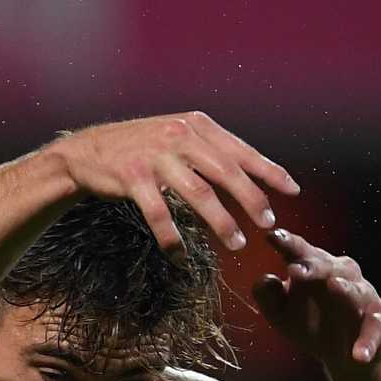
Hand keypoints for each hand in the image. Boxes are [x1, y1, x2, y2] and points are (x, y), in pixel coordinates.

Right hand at [48, 112, 299, 253]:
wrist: (87, 151)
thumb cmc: (140, 148)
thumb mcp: (177, 135)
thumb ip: (209, 150)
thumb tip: (250, 174)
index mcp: (196, 125)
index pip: (241, 150)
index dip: (269, 171)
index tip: (293, 191)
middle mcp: (178, 135)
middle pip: (225, 171)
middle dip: (251, 199)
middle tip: (268, 224)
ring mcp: (155, 156)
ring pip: (198, 193)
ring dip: (221, 222)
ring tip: (236, 244)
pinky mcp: (132, 176)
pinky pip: (160, 213)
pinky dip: (172, 237)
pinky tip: (180, 255)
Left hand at [252, 229, 380, 368]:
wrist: (344, 356)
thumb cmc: (309, 322)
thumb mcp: (280, 313)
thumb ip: (267, 296)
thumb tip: (264, 279)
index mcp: (314, 266)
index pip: (299, 252)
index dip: (286, 243)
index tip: (270, 236)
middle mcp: (341, 274)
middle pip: (328, 266)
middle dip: (313, 266)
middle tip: (294, 269)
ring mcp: (362, 296)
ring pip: (355, 291)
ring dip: (346, 290)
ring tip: (334, 287)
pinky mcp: (378, 321)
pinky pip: (374, 328)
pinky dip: (367, 341)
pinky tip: (358, 355)